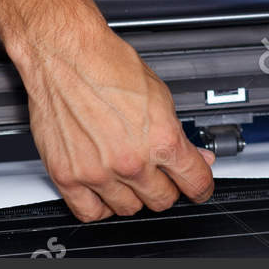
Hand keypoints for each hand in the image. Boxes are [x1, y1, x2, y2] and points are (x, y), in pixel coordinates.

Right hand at [0, 0, 215, 222]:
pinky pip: (89, 212)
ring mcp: (97, 173)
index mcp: (162, 140)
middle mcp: (131, 162)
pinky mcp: (67, 176)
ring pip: (128, 209)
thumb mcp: (162, 96)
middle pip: (162, 200)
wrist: (67, 56)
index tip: (200, 188)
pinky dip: (101, 206)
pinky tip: (106, 192)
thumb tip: (194, 155)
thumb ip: (179, 133)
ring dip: (134, 197)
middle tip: (164, 176)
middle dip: (168, 189)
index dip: (202, 187)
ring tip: (133, 178)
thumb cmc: (110, 66)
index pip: (194, 181)